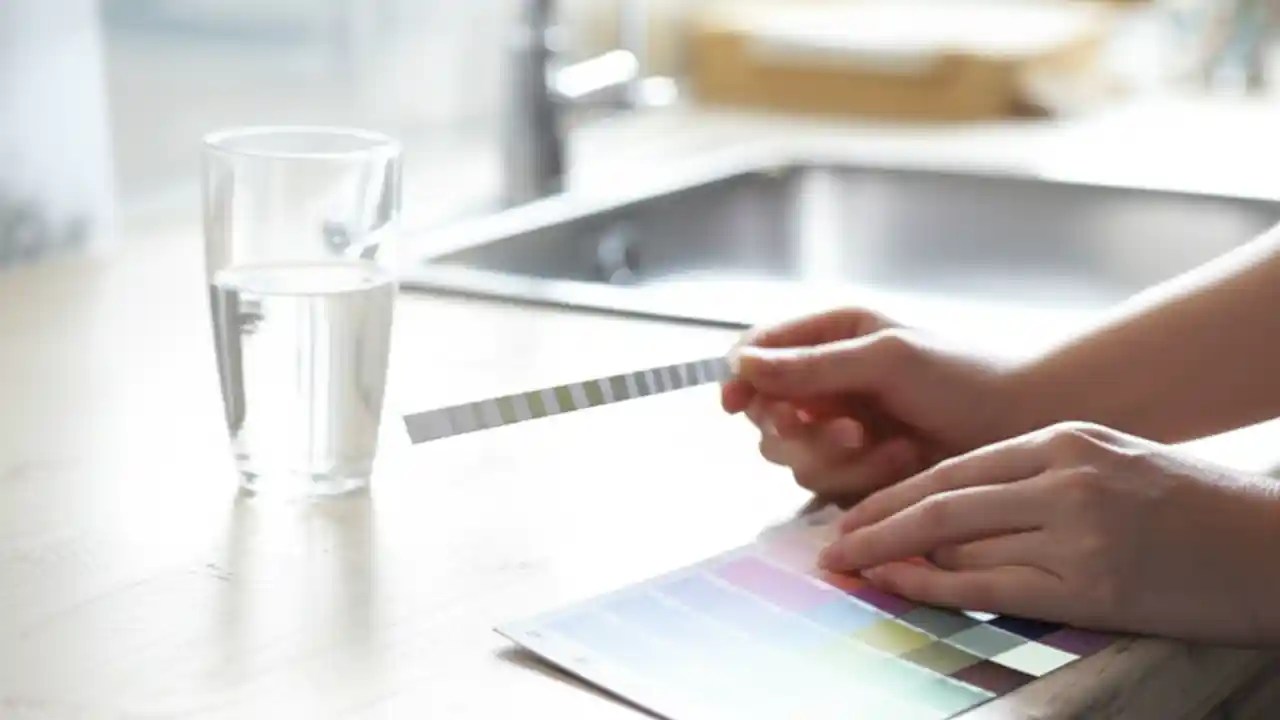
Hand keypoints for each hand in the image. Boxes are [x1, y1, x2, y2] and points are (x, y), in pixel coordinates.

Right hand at [722, 308, 1021, 500]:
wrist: (1023, 425)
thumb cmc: (963, 376)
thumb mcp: (886, 358)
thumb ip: (812, 364)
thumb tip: (741, 364)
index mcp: (832, 335)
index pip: (758, 353)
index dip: (741, 378)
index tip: (735, 403)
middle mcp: (827, 380)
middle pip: (764, 412)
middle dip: (797, 430)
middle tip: (844, 433)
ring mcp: (839, 427)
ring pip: (791, 455)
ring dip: (835, 457)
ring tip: (887, 446)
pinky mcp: (856, 469)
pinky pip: (826, 484)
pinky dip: (860, 477)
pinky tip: (902, 460)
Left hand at [820, 422, 1279, 642]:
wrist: (1273, 544)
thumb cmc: (1189, 506)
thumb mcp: (1109, 464)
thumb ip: (1037, 477)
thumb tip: (958, 509)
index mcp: (1065, 440)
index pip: (956, 466)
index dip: (895, 491)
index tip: (855, 511)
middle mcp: (1063, 479)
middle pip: (942, 498)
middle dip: (874, 522)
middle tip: (829, 544)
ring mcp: (1076, 532)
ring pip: (957, 539)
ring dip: (891, 553)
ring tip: (847, 565)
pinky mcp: (1091, 586)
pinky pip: (990, 584)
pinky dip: (931, 584)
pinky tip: (894, 584)